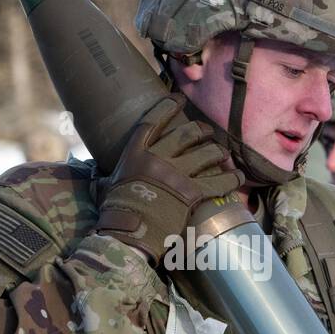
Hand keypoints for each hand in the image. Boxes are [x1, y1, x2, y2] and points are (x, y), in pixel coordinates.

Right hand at [94, 95, 242, 264]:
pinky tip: (239, 176)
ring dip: (218, 151)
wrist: (128, 233)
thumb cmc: (114, 213)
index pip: (154, 121)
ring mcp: (176, 174)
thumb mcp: (105, 188)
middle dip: (201, 130)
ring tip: (223, 153)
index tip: (179, 100)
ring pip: (207, 153)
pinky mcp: (192, 193)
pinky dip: (232, 178)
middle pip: (187, 133)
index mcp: (136, 153)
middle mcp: (158, 158)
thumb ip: (106, 180)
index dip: (168, 107)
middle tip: (207, 132)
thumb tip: (96, 181)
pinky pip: (219, 181)